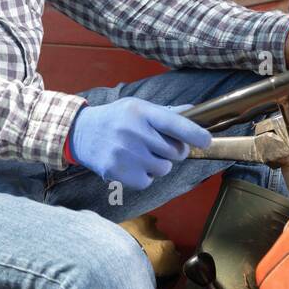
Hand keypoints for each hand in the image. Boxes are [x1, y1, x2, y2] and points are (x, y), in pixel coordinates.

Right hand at [67, 99, 211, 190]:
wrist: (81, 132)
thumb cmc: (115, 119)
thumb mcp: (137, 107)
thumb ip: (165, 113)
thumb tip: (193, 112)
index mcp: (142, 112)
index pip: (175, 124)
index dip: (195, 134)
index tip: (206, 141)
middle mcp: (134, 131)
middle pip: (175, 151)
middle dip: (174, 151)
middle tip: (160, 146)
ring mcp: (125, 153)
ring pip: (163, 168)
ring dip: (159, 165)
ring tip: (143, 155)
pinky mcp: (117, 171)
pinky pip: (148, 181)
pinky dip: (145, 177)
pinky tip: (132, 165)